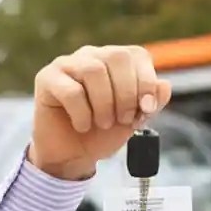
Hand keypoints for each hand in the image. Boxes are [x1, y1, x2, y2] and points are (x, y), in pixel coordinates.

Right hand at [28, 45, 172, 180]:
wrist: (71, 155)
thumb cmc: (101, 133)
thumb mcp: (134, 120)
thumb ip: (151, 103)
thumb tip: (164, 85)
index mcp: (115, 61)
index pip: (136, 55)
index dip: (146, 82)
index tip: (146, 110)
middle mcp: (92, 56)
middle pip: (117, 57)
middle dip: (126, 94)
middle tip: (122, 119)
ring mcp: (67, 64)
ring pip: (94, 71)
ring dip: (104, 105)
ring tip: (101, 124)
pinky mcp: (47, 78)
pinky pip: (71, 90)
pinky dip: (82, 114)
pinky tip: (82, 126)